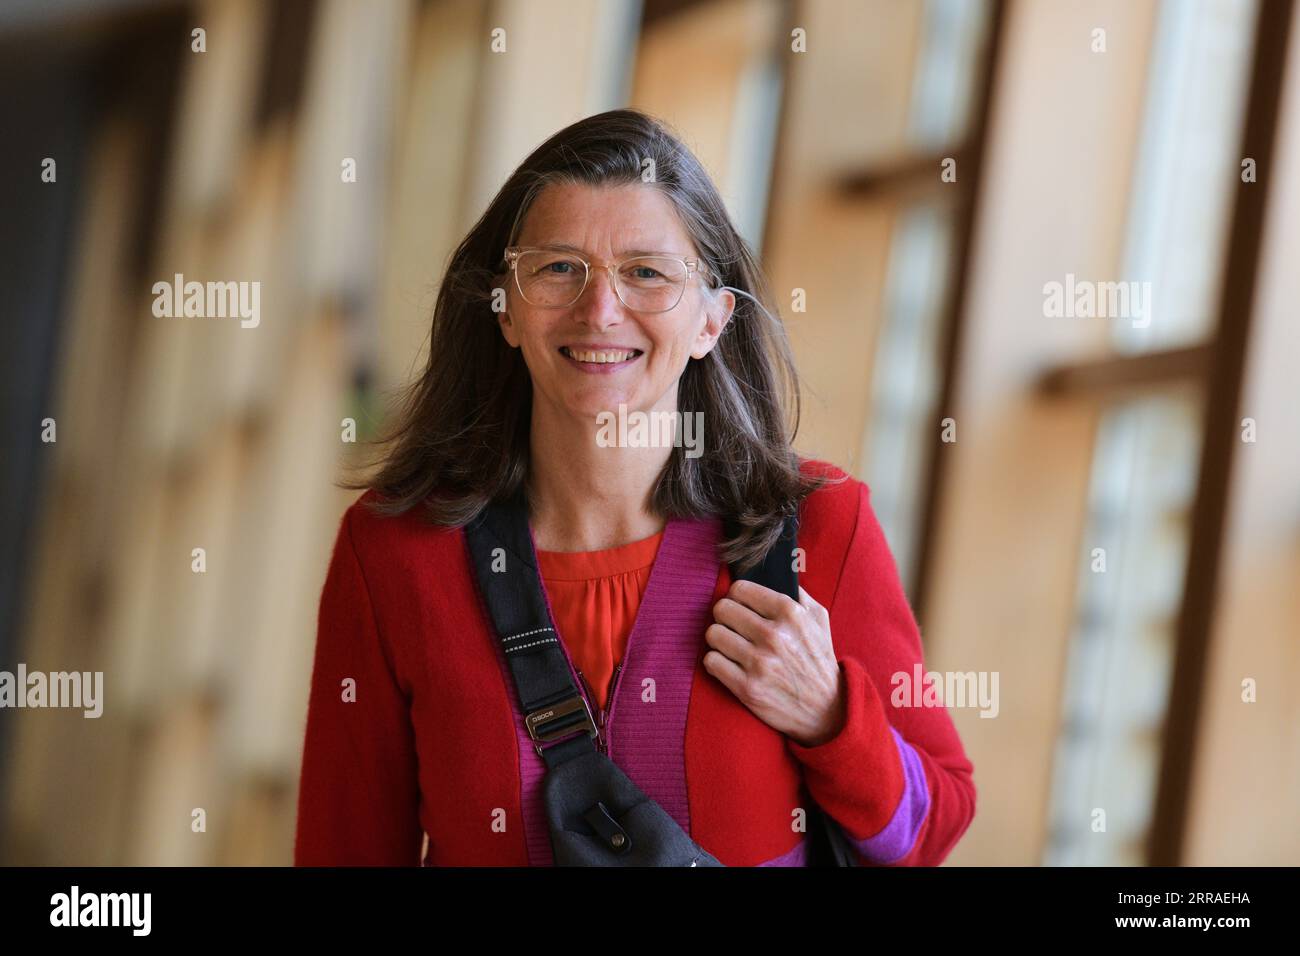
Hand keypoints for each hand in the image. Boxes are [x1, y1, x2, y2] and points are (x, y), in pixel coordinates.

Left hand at [703, 580, 845, 747]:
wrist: (827, 710)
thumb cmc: (818, 660)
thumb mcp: (819, 620)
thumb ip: (797, 593)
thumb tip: (774, 572)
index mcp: (790, 613)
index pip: (739, 589)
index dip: (736, 596)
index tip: (739, 605)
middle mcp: (774, 635)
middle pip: (721, 609)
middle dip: (725, 617)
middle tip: (733, 626)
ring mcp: (759, 663)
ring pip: (713, 634)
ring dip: (719, 640)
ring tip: (731, 645)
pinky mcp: (747, 688)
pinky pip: (711, 661)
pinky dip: (716, 662)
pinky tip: (729, 664)